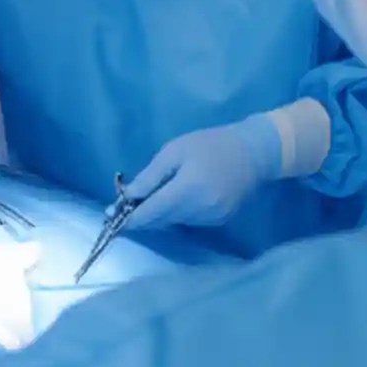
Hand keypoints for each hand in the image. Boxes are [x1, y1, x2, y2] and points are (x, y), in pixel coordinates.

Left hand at [121, 116, 280, 229]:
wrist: (255, 152)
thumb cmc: (211, 144)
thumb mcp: (175, 151)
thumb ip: (151, 176)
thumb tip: (128, 197)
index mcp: (187, 191)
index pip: (151, 213)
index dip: (130, 219)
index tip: (111, 218)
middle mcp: (199, 210)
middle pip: (160, 220)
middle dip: (142, 215)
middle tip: (126, 204)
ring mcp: (211, 218)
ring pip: (173, 221)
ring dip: (160, 213)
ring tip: (153, 196)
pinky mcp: (219, 221)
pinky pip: (189, 220)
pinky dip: (178, 212)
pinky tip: (178, 197)